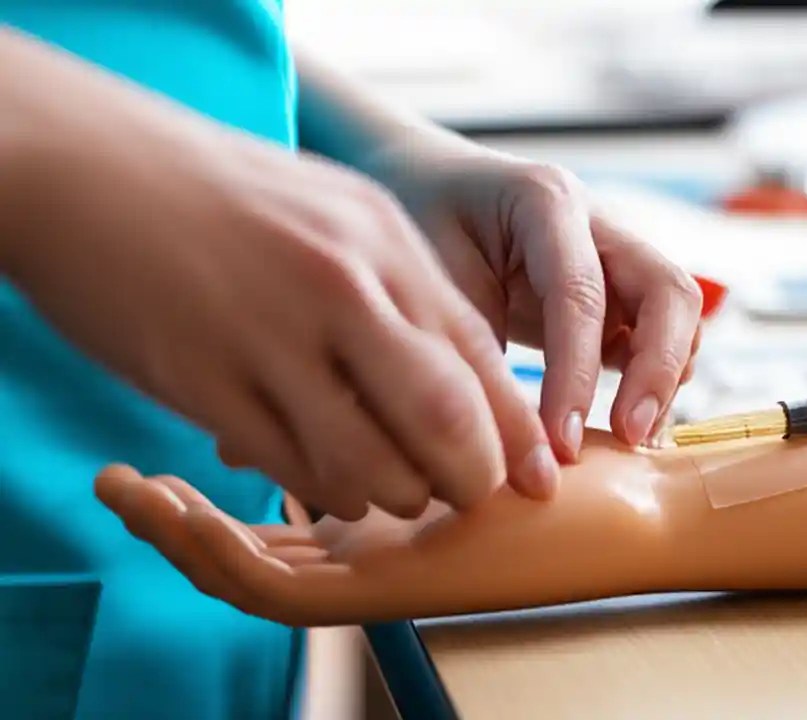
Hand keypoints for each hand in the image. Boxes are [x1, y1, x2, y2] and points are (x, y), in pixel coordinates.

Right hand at [3, 40, 557, 519]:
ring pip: (370, 463)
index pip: (479, 355)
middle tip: (469, 497)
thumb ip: (402, 287)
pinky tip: (324, 484)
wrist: (89, 165)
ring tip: (395, 492)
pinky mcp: (203, 381)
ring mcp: (268, 336)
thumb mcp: (338, 211)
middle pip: (445, 419)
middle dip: (472, 478)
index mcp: (383, 243)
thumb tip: (469, 375)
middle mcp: (339, 287)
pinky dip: (323, 494)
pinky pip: (292, 470)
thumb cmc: (226, 195)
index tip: (530, 475)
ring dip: (395, 496)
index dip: (515, 430)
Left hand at [380, 151, 703, 458]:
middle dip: (657, 370)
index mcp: (545, 201)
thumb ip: (474, 350)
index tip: (559, 445)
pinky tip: (622, 426)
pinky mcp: (620, 291)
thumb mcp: (430, 280)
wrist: (423, 184)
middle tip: (629, 437)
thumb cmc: (418, 225)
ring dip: (663, 378)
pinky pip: (658, 335)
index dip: (577, 376)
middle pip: (669, 291)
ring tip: (628, 440)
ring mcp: (617, 254)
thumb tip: (507, 449)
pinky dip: (651, 380)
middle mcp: (598, 221)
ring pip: (677, 314)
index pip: (581, 295)